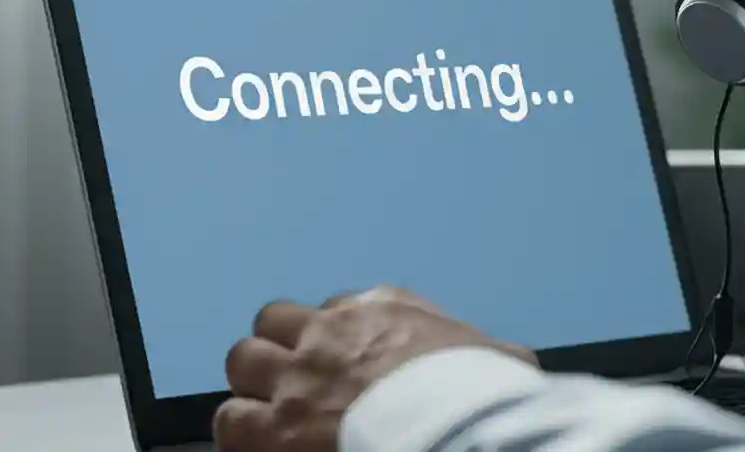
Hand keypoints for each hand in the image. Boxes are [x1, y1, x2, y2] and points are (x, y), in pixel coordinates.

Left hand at [213, 286, 536, 451]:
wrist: (455, 429)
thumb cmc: (482, 396)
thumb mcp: (503, 359)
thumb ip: (487, 351)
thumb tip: (513, 363)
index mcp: (386, 309)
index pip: (341, 306)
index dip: (339, 336)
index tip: (347, 360)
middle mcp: (334, 332)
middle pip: (277, 321)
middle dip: (282, 348)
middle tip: (293, 378)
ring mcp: (299, 376)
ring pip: (243, 359)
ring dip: (254, 384)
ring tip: (266, 410)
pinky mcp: (276, 424)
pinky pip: (231, 418)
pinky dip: (240, 430)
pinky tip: (256, 442)